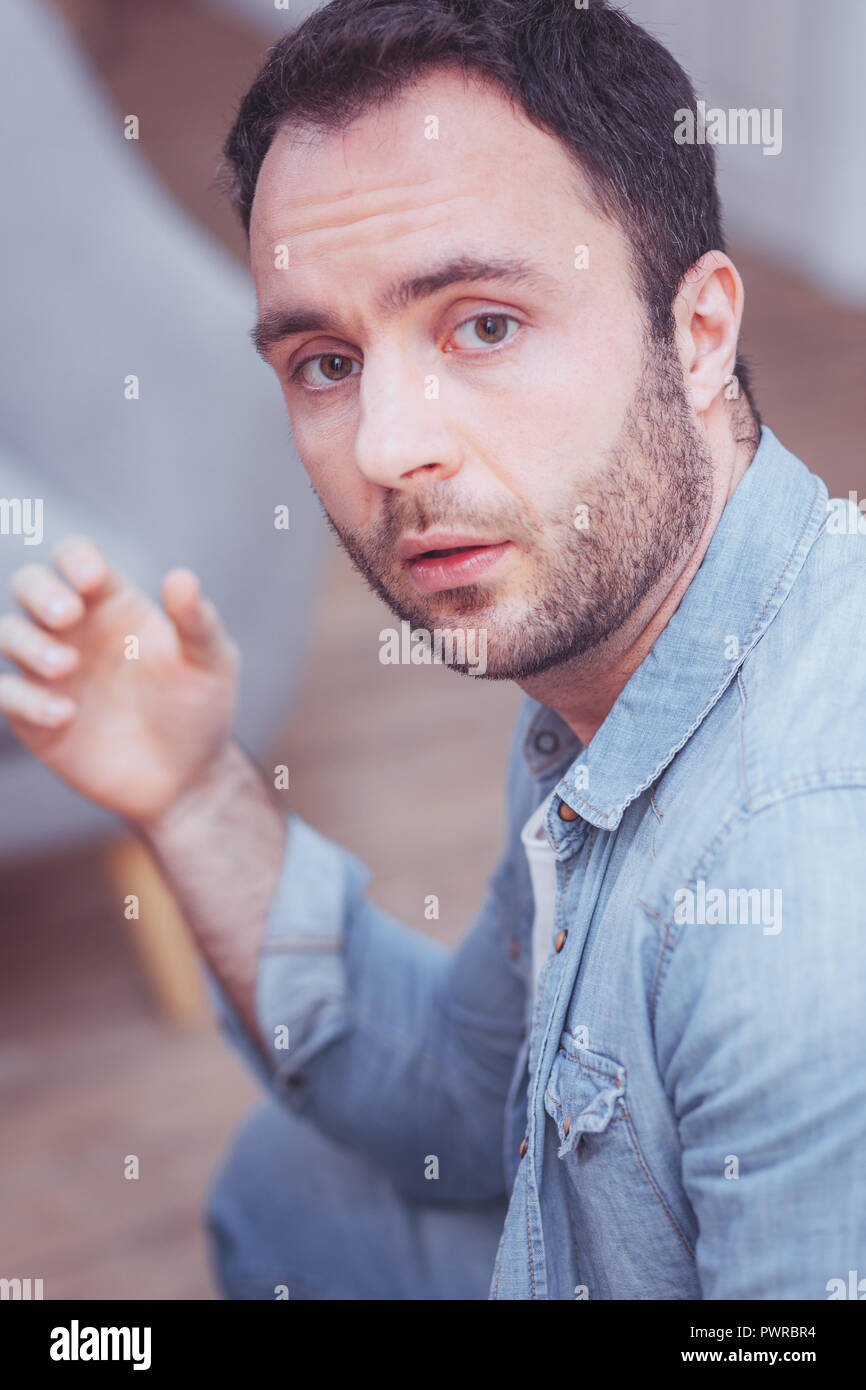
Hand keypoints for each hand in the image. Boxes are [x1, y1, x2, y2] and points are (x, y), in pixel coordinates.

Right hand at [0, 535, 239, 825]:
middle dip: (39, 592)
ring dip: (29, 644)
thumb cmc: (200, 709)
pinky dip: (27, 700)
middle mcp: (75, 630)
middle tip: (69, 616)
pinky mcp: (35, 716)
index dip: (74, 558)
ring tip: (67, 667)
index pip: (75, 557)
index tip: (91, 579)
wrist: (186, 778)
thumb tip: (181, 578)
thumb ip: (196, 622)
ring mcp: (51, 671)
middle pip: (28, 584)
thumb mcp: (210, 663)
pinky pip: (8, 694)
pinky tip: (66, 715)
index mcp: (113, 604)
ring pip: (8, 634)